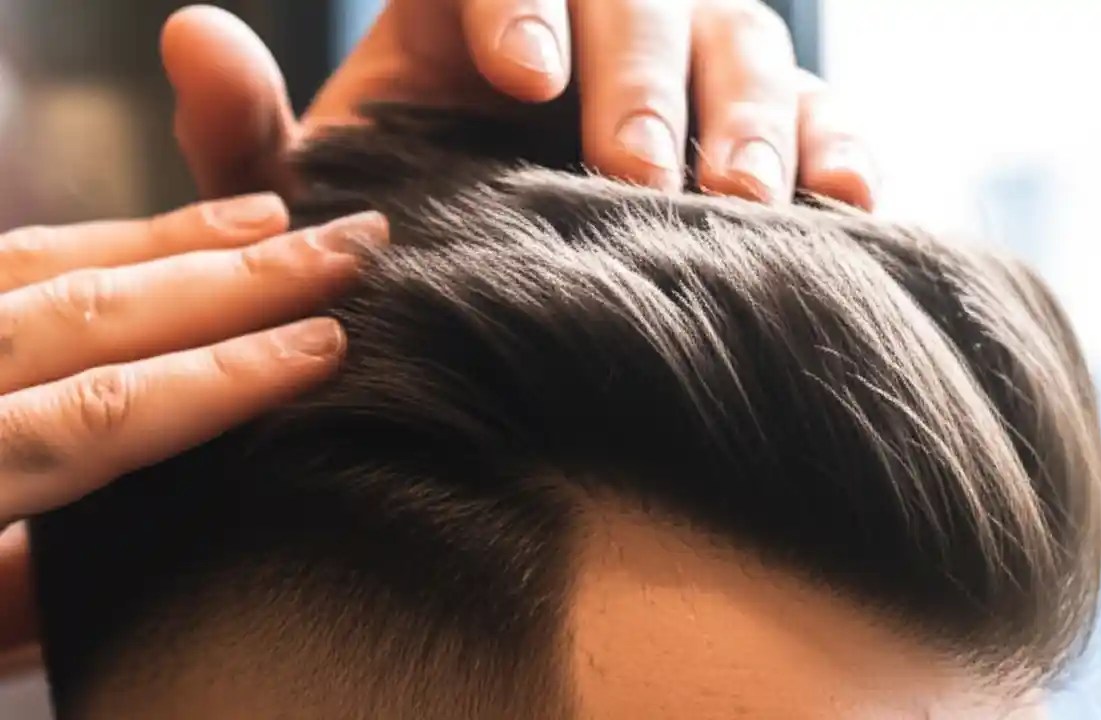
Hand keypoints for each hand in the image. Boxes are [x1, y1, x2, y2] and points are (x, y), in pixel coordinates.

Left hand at [0, 194, 387, 661]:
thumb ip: (28, 584)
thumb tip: (133, 552)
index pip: (95, 418)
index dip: (221, 379)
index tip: (325, 347)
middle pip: (83, 315)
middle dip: (230, 279)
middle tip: (349, 248)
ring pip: (38, 263)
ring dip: (170, 238)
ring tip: (276, 221)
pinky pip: (2, 258)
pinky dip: (90, 238)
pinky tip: (161, 235)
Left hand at [162, 1, 876, 208]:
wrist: (507, 307)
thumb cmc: (413, 236)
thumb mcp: (329, 203)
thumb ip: (250, 133)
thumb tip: (193, 34)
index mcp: (482, 16)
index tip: (516, 76)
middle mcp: (600, 27)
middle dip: (637, 78)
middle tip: (627, 172)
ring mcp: (695, 73)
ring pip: (743, 44)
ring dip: (743, 118)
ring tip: (732, 203)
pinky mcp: (774, 130)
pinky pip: (827, 115)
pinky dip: (841, 150)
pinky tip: (841, 207)